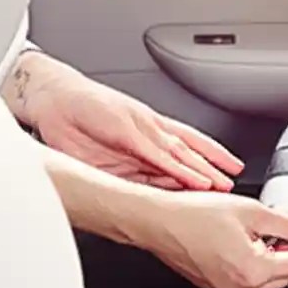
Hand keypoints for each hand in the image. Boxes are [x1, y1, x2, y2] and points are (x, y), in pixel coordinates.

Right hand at [13, 53, 243, 190]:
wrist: (54, 98)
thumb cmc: (79, 119)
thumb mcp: (110, 149)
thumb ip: (132, 166)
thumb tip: (153, 188)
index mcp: (148, 134)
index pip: (188, 149)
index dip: (210, 161)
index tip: (228, 176)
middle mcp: (150, 132)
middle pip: (190, 154)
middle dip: (213, 171)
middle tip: (233, 188)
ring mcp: (142, 130)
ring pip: (181, 154)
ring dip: (203, 170)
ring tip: (222, 185)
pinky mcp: (127, 131)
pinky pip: (157, 153)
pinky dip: (177, 167)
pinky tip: (193, 178)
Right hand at [138, 190, 287, 287]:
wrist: (158, 222)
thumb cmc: (194, 215)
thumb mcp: (254, 212)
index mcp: (253, 272)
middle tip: (273, 225)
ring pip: (271, 279)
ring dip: (272, 257)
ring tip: (251, 233)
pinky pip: (251, 282)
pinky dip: (254, 264)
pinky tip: (241, 244)